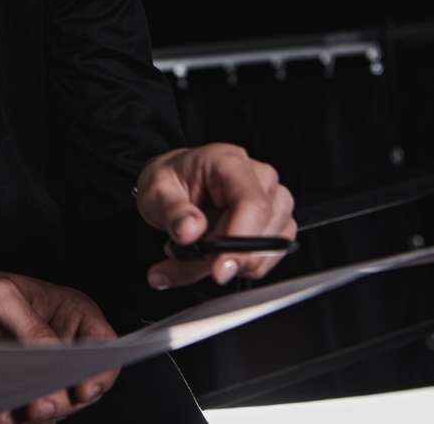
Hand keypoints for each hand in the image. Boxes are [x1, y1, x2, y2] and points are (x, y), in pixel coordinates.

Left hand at [0, 264, 117, 422]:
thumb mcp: (0, 296)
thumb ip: (30, 324)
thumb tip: (54, 355)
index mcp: (69, 313)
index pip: (104, 345)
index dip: (101, 370)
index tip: (82, 389)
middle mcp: (62, 342)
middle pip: (84, 382)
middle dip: (65, 401)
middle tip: (40, 406)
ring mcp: (42, 367)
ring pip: (59, 403)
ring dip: (40, 414)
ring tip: (15, 413)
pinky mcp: (20, 385)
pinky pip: (30, 412)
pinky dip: (18, 419)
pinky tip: (1, 415)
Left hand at [134, 144, 296, 288]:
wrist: (177, 181)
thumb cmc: (171, 181)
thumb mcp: (156, 191)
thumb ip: (172, 212)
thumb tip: (190, 232)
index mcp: (230, 163)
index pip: (252, 204)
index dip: (240, 241)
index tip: (219, 271)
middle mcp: (261, 178)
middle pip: (263, 231)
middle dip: (226, 257)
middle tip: (186, 257)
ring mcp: (274, 200)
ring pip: (268, 250)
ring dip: (228, 264)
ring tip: (194, 253)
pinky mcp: (277, 223)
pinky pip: (267, 258)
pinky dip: (236, 267)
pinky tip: (212, 258)